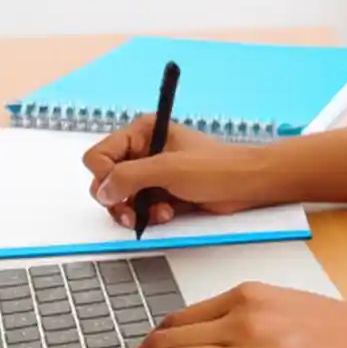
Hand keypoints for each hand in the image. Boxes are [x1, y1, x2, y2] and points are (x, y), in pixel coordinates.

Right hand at [82, 115, 274, 227]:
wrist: (247, 184)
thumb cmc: (217, 167)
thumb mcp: (169, 168)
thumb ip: (130, 177)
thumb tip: (103, 190)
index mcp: (142, 132)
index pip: (99, 156)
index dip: (105, 177)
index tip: (120, 190)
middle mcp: (143, 150)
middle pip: (106, 179)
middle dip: (119, 199)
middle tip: (131, 213)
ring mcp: (152, 172)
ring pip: (121, 197)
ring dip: (136, 210)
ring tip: (159, 212)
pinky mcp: (161, 191)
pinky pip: (139, 207)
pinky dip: (149, 215)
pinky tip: (167, 214)